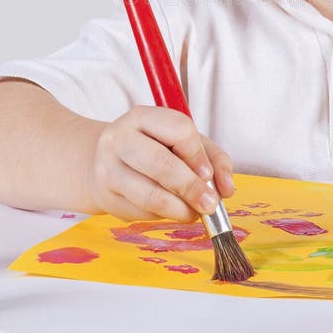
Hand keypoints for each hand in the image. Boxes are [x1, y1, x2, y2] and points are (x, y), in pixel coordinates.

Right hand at [89, 105, 234, 221]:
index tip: (208, 174)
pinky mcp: (106, 197)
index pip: (178, 130)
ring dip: (180, 209)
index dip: (198, 155)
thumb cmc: (154, 148)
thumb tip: (226, 188)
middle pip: (160, 163)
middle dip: (191, 187)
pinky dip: (163, 216)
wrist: (106, 161)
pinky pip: (141, 213)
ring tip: (194, 212)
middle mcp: (119, 139)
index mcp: (141, 117)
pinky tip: (170, 210)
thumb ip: (213, 158)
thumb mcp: (185, 142)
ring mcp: (108, 169)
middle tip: (210, 204)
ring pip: (150, 195)